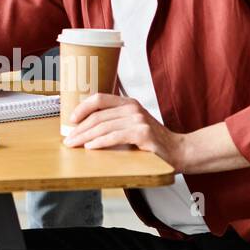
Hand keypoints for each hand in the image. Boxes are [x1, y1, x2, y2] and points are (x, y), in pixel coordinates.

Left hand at [63, 93, 186, 168]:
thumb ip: (115, 120)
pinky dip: (100, 142)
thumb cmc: (154, 140)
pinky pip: (114, 137)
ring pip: (103, 127)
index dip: (82, 107)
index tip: (71, 119)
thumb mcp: (133, 124)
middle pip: (98, 116)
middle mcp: (133, 108)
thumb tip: (86, 125)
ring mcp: (138, 120)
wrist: (179, 151)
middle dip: (80, 129)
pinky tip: (90, 147)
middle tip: (69, 139)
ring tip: (75, 145)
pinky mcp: (143, 133)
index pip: (99, 98)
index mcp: (129, 103)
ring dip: (85, 137)